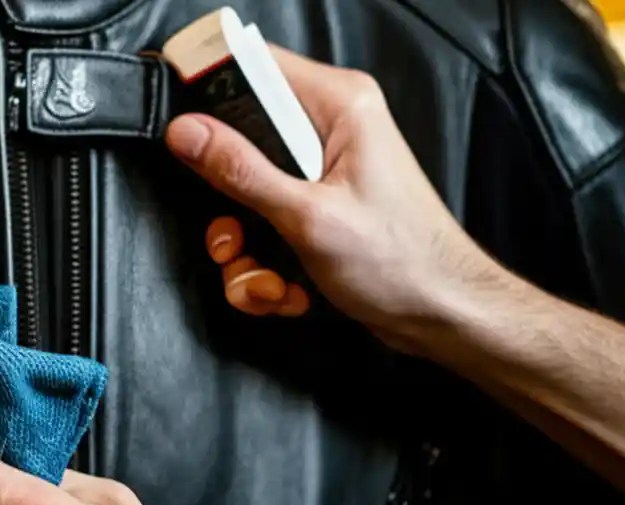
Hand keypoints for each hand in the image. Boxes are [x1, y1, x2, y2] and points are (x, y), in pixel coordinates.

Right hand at [165, 47, 506, 352]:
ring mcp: (320, 174)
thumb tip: (189, 133)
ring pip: (244, 199)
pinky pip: (262, 231)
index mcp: (339, 107)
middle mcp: (330, 131)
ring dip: (246, 253)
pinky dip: (267, 270)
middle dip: (230, 208)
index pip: (254, 68)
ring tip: (271, 281)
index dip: (210, 96)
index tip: (184, 137)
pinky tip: (290, 291)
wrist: (440, 317)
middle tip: (236, 238)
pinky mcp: (314, 211)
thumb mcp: (308, 217)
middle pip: (239, 143)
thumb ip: (241, 171)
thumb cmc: (403, 263)